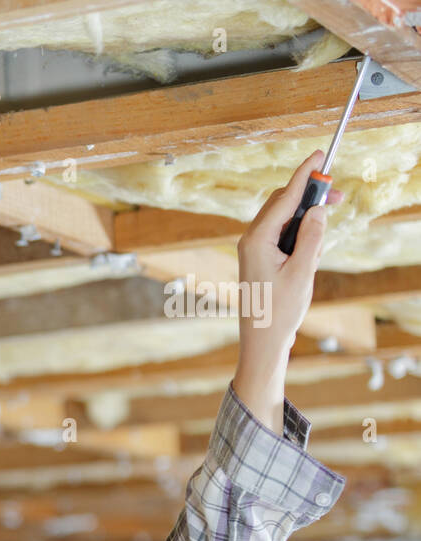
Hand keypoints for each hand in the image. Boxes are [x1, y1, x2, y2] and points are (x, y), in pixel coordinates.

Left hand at [235, 149, 343, 368]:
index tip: (319, 154)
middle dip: (309, 195)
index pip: (285, 197)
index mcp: (257, 240)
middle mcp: (251, 240)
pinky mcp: (259, 257)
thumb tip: (318, 209)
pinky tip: (309, 255)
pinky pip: (282, 234)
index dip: (304, 174)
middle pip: (282, 203)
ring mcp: (253, 248)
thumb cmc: (280, 310)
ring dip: (306, 219)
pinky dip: (299, 236)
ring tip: (320, 240)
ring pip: (283, 218)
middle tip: (337, 192)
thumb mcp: (303, 271)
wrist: (262, 340)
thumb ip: (312, 237)